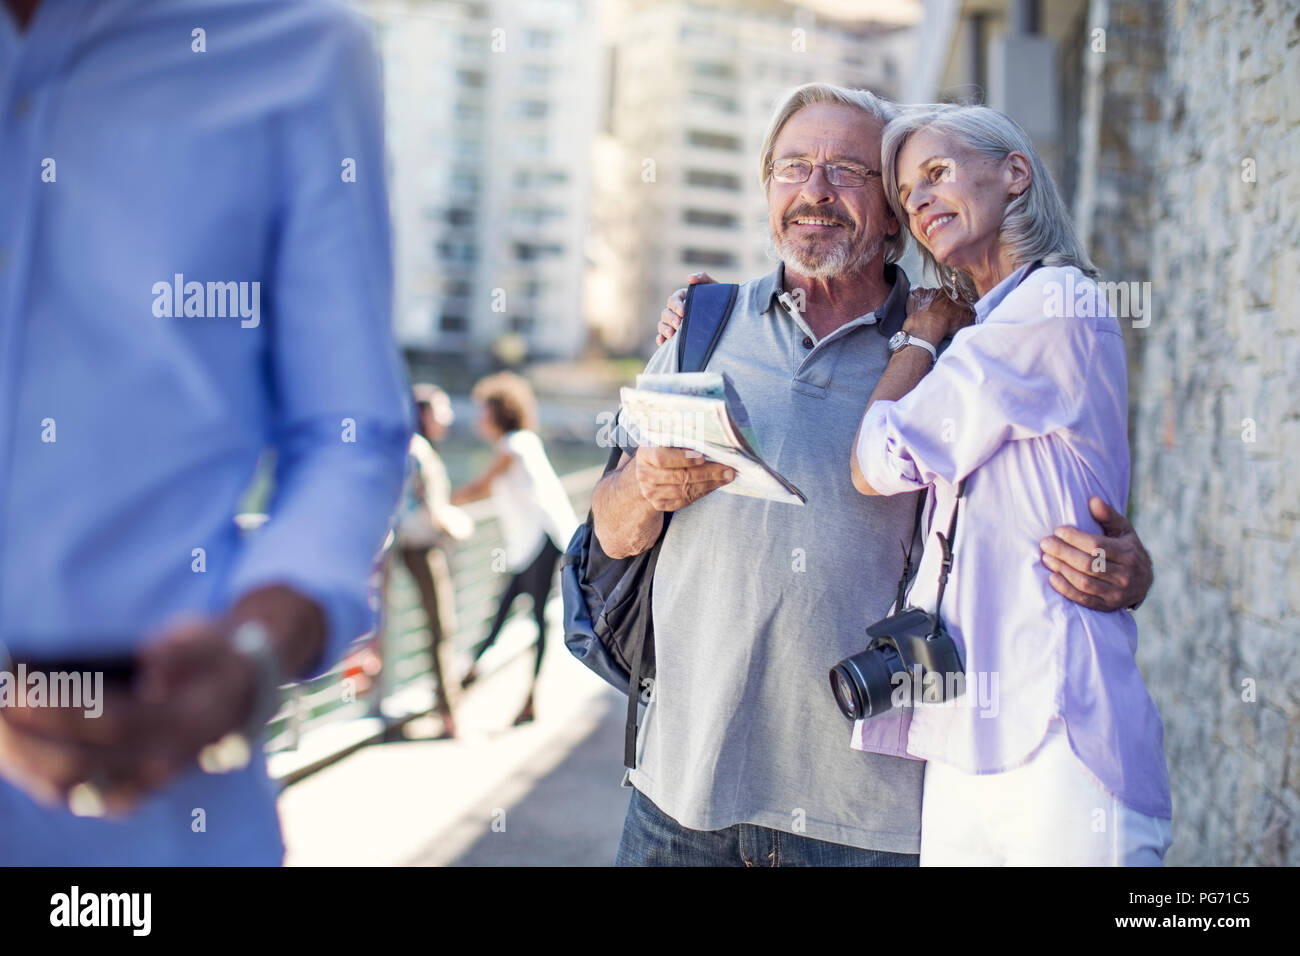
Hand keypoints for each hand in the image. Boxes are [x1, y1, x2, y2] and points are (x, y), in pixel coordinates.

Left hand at [0, 585, 323, 815]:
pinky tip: (27, 763)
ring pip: (81, 786)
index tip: (18, 685)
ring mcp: (155, 776)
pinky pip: (91, 797)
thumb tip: (151, 668)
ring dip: (33, 763)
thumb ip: (180, 651)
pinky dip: (57, 785)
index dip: (62, 706)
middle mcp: (169, 757)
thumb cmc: (214, 655)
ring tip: (4, 734)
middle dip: (31, 736)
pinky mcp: (143, 784)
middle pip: (86, 760)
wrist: (245, 687)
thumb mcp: (205, 638)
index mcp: (187, 718)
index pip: (112, 719)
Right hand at [631, 444, 733, 511]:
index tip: (702, 456)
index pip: (662, 458)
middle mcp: (644, 475)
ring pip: (685, 490)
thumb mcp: (665, 441)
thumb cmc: (663, 451)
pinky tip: (716, 484)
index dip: (682, 458)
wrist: (647, 473)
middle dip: (707, 472)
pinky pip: (685, 500)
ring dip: (710, 483)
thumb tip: (711, 440)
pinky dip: (703, 492)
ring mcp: (651, 492)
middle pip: (679, 476)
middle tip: (728, 468)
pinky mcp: (660, 504)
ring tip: (727, 476)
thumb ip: (681, 440)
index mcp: (644, 455)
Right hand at [657, 271, 716, 345]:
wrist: (727, 320)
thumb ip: (703, 278)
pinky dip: (661, 339)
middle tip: (679, 324)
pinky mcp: (672, 337)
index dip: (676, 306)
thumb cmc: (719, 302)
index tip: (683, 312)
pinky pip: (662, 338)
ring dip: (665, 329)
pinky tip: (663, 342)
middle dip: (671, 319)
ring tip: (672, 335)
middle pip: (666, 313)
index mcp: (682, 298)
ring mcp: (672, 324)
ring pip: (662, 325)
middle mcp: (675, 311)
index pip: (673, 300)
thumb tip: (689, 278)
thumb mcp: (714, 288)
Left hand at [905, 286, 974, 340]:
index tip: (948, 311)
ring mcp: (926, 292)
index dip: (950, 304)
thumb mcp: (965, 320)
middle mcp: (939, 290)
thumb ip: (970, 314)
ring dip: (927, 302)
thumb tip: (973, 314)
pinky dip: (916, 302)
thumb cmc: (946, 323)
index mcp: (952, 294)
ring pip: (927, 295)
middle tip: (937, 314)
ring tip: (927, 314)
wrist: (928, 326)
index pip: (952, 296)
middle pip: (939, 295)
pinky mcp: (914, 296)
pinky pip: (915, 296)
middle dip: (939, 303)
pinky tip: (917, 310)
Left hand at [1039, 497, 1153, 610]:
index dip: (1075, 538)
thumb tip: (1093, 500)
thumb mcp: (1124, 531)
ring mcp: (1117, 592)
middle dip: (1063, 553)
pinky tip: (1053, 578)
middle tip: (1045, 543)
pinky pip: (1084, 599)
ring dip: (1062, 569)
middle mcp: (1125, 574)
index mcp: (1128, 553)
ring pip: (1084, 582)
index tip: (1058, 531)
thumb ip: (1108, 516)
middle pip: (1088, 564)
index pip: (1097, 546)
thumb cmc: (1129, 550)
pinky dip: (1066, 590)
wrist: (1144, 582)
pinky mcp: (1108, 606)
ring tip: (1046, 558)